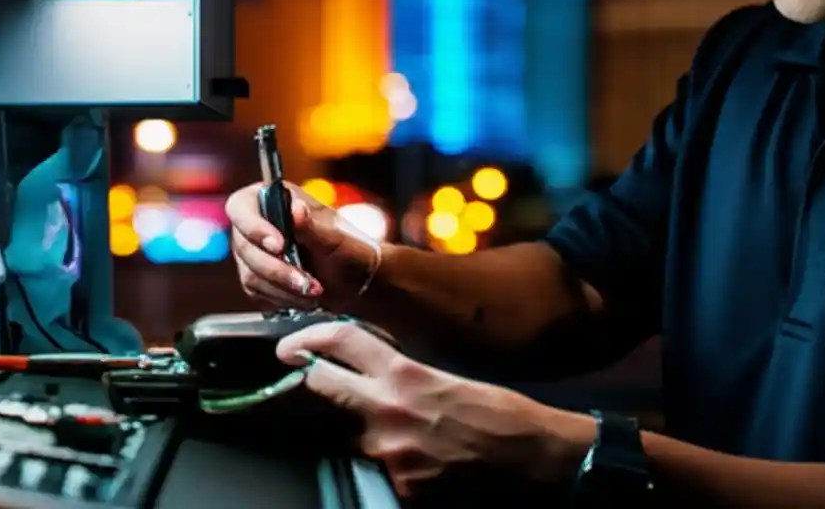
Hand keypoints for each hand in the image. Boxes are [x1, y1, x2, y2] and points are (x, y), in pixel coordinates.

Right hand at [226, 182, 381, 310]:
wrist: (357, 284)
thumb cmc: (351, 252)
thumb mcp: (336, 239)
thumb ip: (312, 226)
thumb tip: (296, 210)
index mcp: (276, 200)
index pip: (242, 206)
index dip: (252, 226)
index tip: (278, 245)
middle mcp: (259, 223)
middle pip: (243, 245)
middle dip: (276, 269)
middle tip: (304, 280)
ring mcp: (255, 252)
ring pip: (250, 273)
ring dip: (282, 287)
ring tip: (313, 291)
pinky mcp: (257, 278)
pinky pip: (256, 291)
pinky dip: (281, 298)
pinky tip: (304, 297)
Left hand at [276, 321, 593, 498]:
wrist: (532, 456)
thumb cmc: (499, 410)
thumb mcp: (445, 376)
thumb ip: (399, 374)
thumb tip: (364, 372)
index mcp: (404, 374)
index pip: (341, 343)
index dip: (310, 338)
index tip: (291, 344)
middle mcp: (387, 411)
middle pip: (323, 387)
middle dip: (312, 380)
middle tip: (306, 376)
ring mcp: (390, 453)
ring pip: (354, 435)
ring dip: (367, 431)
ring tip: (407, 431)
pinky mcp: (400, 487)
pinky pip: (380, 470)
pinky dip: (394, 464)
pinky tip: (422, 460)